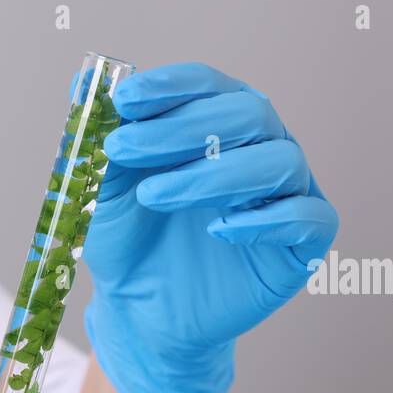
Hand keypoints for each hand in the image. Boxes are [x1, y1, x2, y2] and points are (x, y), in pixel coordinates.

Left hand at [82, 62, 338, 392]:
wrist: (140, 314)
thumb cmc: (128, 244)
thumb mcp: (104, 190)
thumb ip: (101, 137)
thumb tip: (85, 77)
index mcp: (219, 124)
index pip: (208, 86)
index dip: (169, 87)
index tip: (124, 99)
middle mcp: (261, 148)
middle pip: (247, 114)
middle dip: (180, 128)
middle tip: (123, 148)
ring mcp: (288, 194)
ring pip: (278, 161)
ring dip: (211, 173)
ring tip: (153, 195)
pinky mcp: (304, 245)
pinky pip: (307, 217)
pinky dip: (265, 220)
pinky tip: (217, 230)